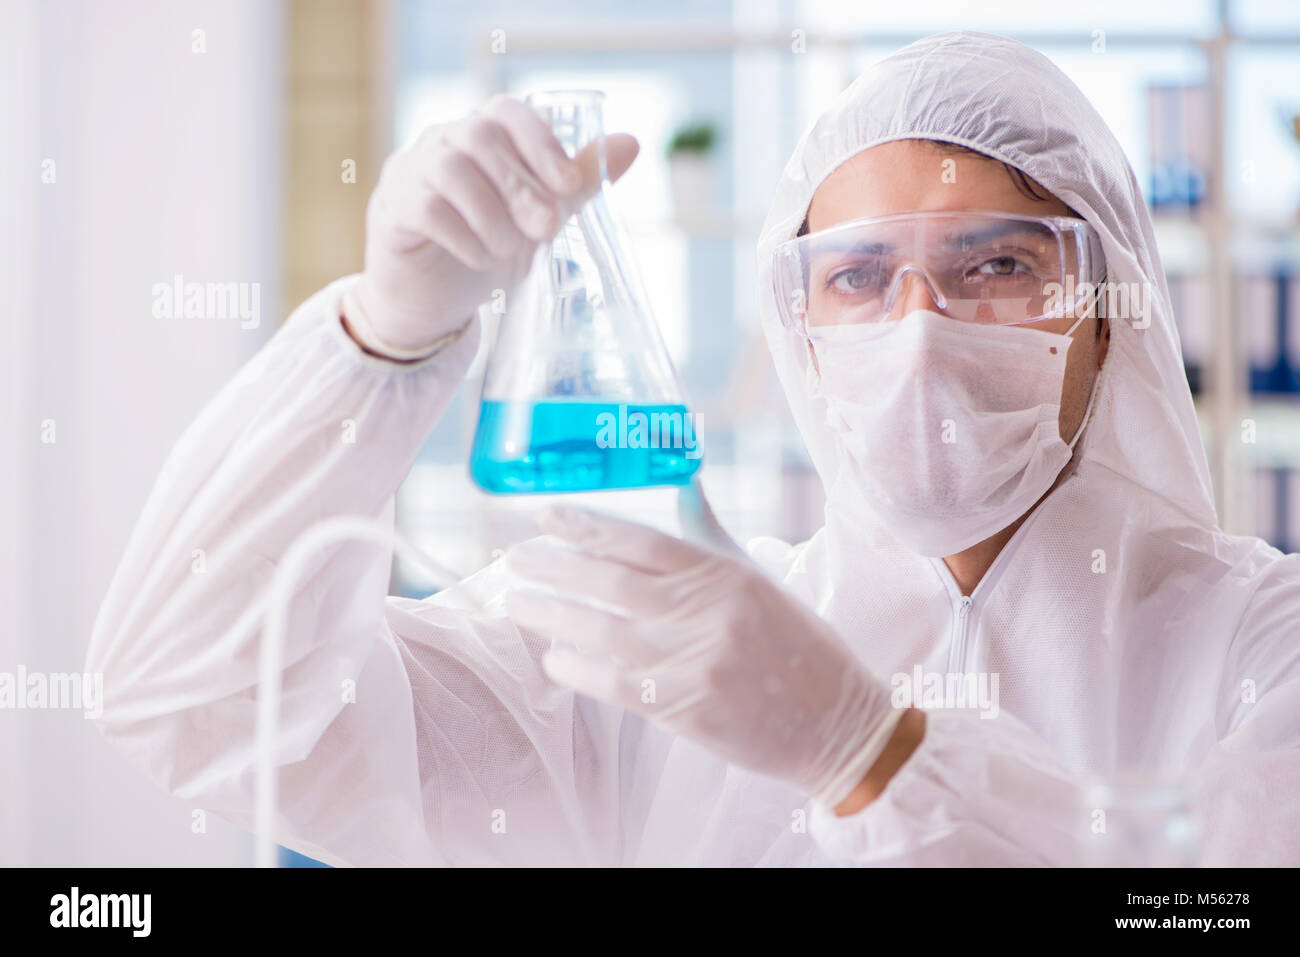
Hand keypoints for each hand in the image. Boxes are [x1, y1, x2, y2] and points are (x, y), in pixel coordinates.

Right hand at [346, 94, 639, 357]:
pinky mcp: (392, 210)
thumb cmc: (484, 249)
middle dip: (521, 185)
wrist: (428, 302)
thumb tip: (631, 145)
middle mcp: (441, 142)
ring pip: (450, 169)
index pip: (507, 112)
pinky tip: (481, 259)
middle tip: (546, 229)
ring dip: (491, 213)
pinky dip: (463, 236)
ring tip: (509, 251)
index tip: (570, 187)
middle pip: (479, 137)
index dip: (540, 143)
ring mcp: (410, 173)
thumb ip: (576, 183)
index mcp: (480, 136)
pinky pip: (427, 208)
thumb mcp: (536, 219)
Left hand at [504, 483, 906, 807]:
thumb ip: (710, 535)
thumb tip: (684, 480)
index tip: (546, 516)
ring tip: (517, 603)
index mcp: (725, 573)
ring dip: (553, 616)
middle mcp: (708, 612)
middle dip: (555, 568)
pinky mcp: (688, 708)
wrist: (836, 723)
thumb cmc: (796, 644)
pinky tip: (554, 658)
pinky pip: (617, 682)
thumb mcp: (758, 580)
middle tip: (514, 560)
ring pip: (605, 631)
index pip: (643, 540)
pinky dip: (580, 668)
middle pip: (613, 583)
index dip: (589, 526)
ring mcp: (696, 661)